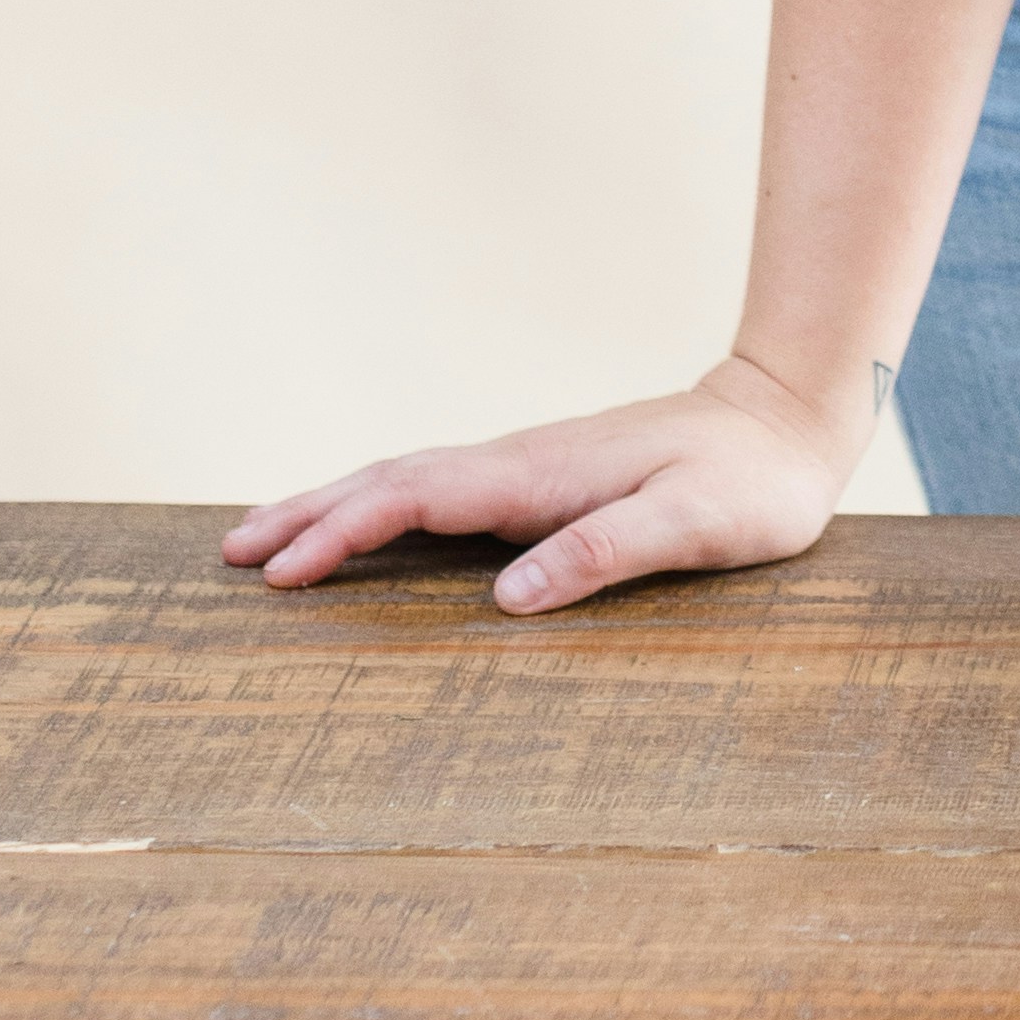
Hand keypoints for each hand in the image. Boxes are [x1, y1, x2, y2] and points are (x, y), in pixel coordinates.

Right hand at [220, 353, 858, 614]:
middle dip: (311, 514)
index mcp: (541, 474)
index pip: (419, 495)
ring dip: (335, 507)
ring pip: (409, 481)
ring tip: (263, 541)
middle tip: (233, 554)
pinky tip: (361, 529)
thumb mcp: (695, 525)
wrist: (786, 422)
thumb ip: (604, 552)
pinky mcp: (540, 485)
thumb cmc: (750, 485)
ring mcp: (527, 470)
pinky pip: (439, 495)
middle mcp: (521, 464)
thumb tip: (505, 598)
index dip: (347, 529)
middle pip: (392, 479)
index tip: (282, 569)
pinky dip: (381, 508)